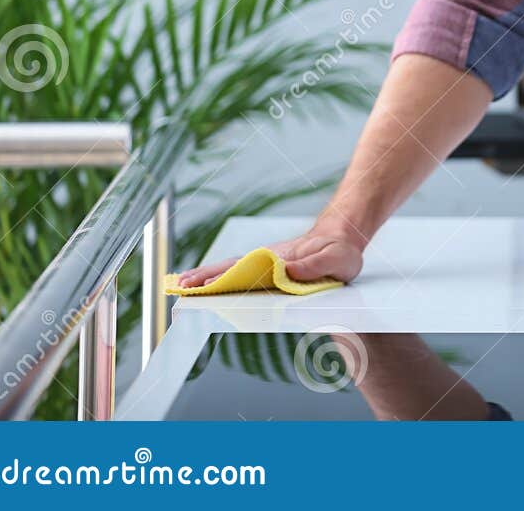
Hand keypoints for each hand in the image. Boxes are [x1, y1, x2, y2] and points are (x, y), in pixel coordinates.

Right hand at [172, 225, 364, 288]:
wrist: (343, 237)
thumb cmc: (341, 251)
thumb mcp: (337, 258)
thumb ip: (316, 265)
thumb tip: (287, 270)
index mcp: (281, 259)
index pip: (246, 270)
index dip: (225, 277)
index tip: (205, 284)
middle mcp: (268, 259)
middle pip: (231, 268)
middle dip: (206, 277)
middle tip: (180, 286)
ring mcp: (265, 262)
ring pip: (231, 269)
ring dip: (207, 277)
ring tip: (181, 286)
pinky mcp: (267, 266)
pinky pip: (239, 272)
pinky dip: (219, 277)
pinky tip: (205, 284)